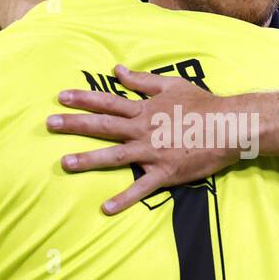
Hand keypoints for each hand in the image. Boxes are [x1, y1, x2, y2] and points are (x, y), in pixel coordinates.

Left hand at [47, 65, 242, 214]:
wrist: (229, 127)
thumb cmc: (203, 105)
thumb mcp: (172, 85)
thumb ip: (142, 81)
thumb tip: (117, 70)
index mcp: (144, 109)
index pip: (108, 102)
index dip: (83, 99)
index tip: (61, 97)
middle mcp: (143, 130)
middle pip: (103, 126)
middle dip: (74, 125)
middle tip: (49, 124)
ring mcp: (152, 152)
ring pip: (114, 156)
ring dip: (89, 159)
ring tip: (65, 163)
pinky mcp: (164, 173)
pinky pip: (141, 188)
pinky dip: (123, 199)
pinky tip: (105, 208)